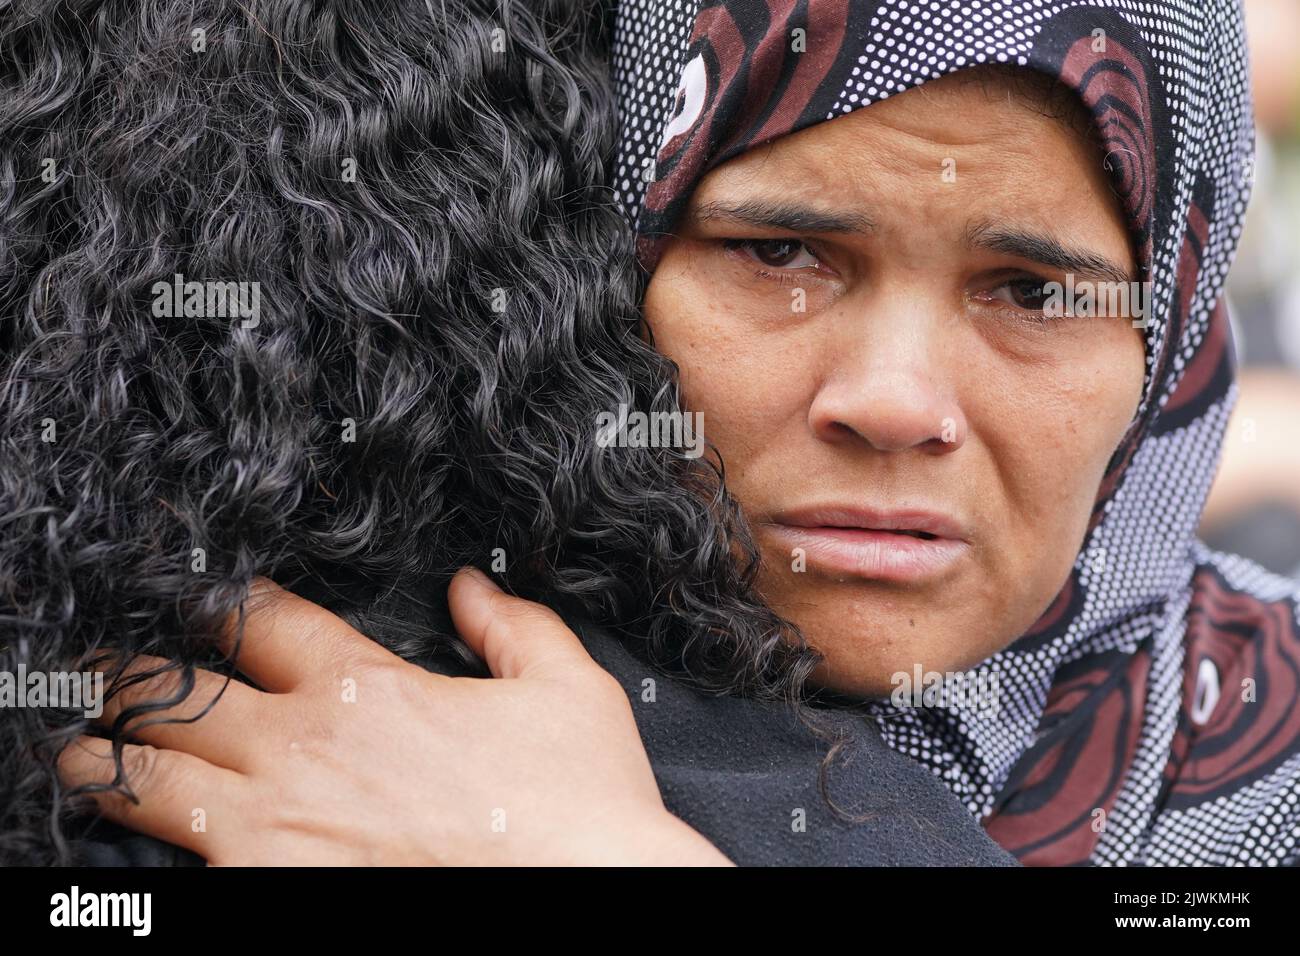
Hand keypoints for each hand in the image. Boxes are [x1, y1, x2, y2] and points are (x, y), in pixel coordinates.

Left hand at [59, 568, 731, 865]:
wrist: (580, 892)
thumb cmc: (575, 805)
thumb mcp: (566, 688)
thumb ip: (512, 626)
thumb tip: (469, 586)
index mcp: (366, 688)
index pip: (259, 619)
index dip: (214, 600)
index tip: (193, 596)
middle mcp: (303, 747)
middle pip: (179, 691)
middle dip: (133, 674)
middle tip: (106, 667)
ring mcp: (274, 827)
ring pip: (149, 778)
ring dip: (107, 756)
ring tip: (77, 747)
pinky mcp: (267, 892)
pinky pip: (174, 861)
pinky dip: (138, 840)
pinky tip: (127, 830)